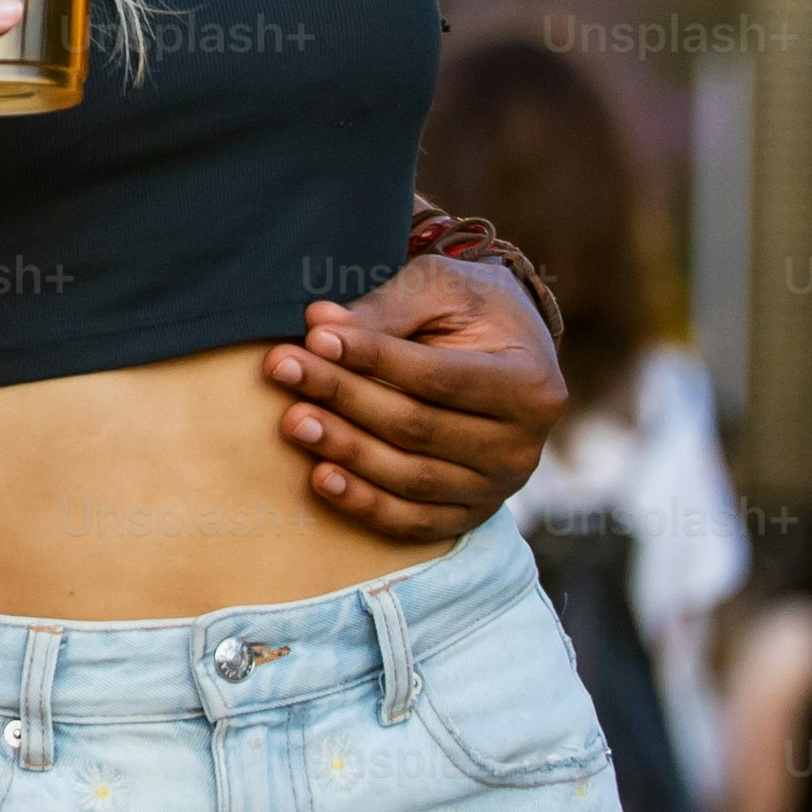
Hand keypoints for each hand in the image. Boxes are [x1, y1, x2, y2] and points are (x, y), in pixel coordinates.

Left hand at [261, 254, 568, 535]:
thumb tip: (321, 324)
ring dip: (345, 450)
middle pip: (417, 428)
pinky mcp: (469, 516)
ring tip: (291, 420)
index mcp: (529, 384)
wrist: (509, 353)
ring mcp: (497, 489)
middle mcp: (521, 447)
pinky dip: (365, 504)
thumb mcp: (442, 289)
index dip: (372, 357)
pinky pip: (413, 522)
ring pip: (411, 478)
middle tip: (282, 368)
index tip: (315, 336)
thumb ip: (388, 308)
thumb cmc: (473, 311)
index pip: (437, 377)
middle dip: (343, 397)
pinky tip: (320, 478)